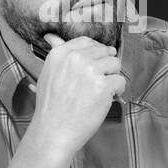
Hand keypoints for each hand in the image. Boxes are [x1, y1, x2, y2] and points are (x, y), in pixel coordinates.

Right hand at [29, 33, 125, 156]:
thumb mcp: (47, 74)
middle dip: (106, 65)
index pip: (87, 41)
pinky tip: (107, 98)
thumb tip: (53, 37)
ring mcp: (90, 71)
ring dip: (112, 77)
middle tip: (100, 81)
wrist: (53, 131)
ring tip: (103, 90)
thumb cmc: (51, 107)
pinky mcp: (103, 86)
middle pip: (104, 51)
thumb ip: (58, 57)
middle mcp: (76, 58)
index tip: (99, 61)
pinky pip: (120, 81)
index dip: (96, 51)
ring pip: (115, 63)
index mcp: (61, 53)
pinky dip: (117, 91)